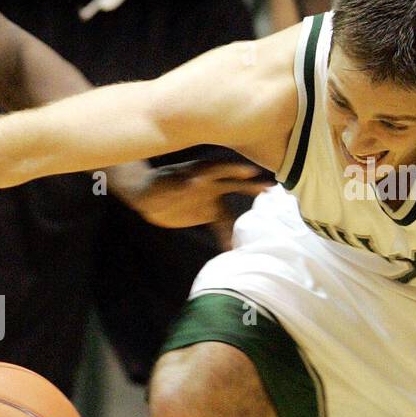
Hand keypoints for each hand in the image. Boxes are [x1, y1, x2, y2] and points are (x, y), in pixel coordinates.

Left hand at [118, 159, 269, 228]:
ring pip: (230, 209)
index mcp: (200, 173)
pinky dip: (227, 235)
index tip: (251, 173)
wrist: (146, 196)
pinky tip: (232, 247)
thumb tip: (192, 182)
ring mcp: (210, 199)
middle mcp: (210, 184)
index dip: (235, 170)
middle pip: (234, 185)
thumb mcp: (162, 185)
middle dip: (251, 186)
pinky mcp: (208, 212)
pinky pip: (221, 224)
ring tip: (257, 231)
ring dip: (240, 220)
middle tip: (270, 189)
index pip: (221, 169)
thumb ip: (177, 185)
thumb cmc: (153, 185)